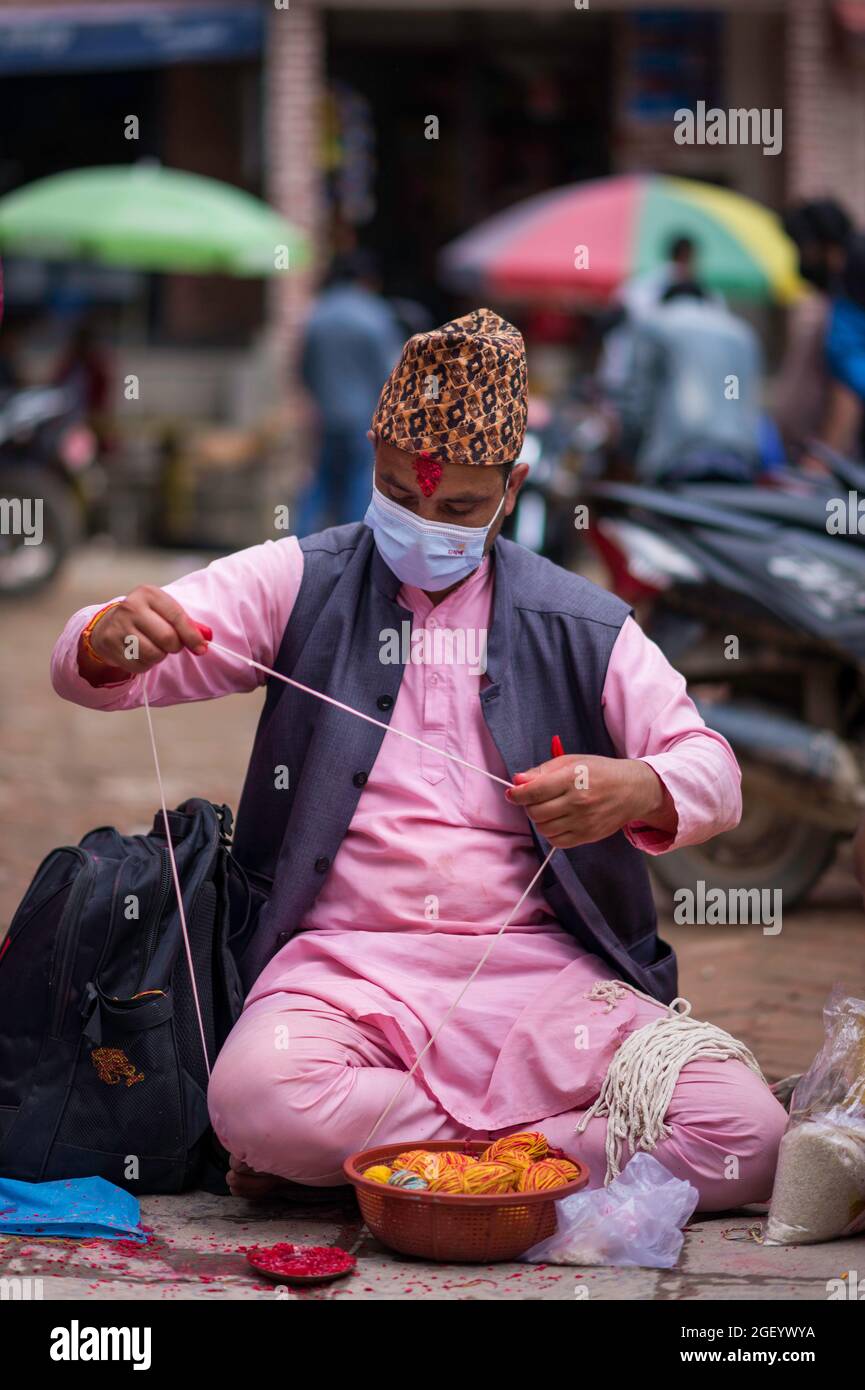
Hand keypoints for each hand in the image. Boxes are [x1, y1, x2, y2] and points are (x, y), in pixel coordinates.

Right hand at [79, 585, 210, 681]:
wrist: (108, 625)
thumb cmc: (146, 618)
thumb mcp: (164, 611)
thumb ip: (187, 623)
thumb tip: (207, 637)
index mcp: (148, 593)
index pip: (177, 616)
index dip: (192, 635)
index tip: (202, 648)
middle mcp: (131, 607)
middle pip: (168, 638)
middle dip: (175, 646)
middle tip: (171, 645)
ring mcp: (118, 626)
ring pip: (154, 654)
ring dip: (159, 656)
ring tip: (153, 646)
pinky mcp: (111, 644)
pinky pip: (140, 665)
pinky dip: (145, 664)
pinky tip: (139, 653)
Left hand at [506, 753, 675, 848]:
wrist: (632, 790)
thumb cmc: (600, 772)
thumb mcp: (571, 762)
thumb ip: (542, 771)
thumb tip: (517, 781)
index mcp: (572, 778)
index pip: (534, 791)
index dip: (517, 794)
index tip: (512, 793)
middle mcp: (578, 801)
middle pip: (535, 812)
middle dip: (528, 805)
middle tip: (534, 799)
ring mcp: (583, 821)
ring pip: (544, 828)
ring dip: (540, 819)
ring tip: (549, 808)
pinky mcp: (588, 836)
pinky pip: (557, 841)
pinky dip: (551, 832)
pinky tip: (557, 821)